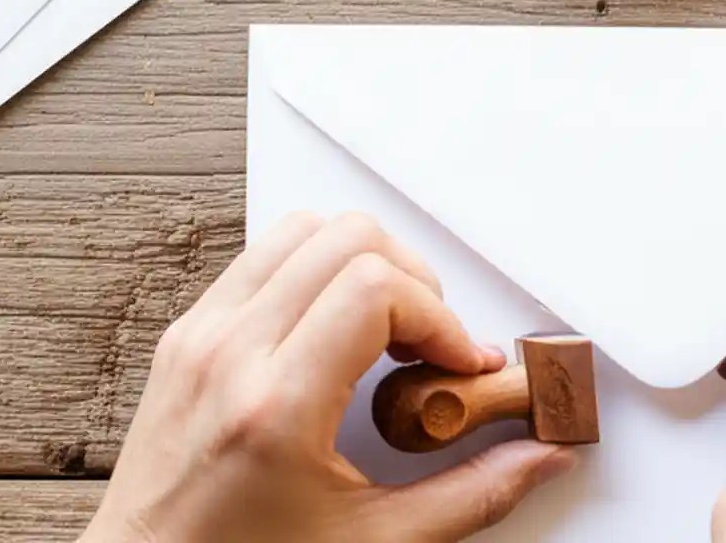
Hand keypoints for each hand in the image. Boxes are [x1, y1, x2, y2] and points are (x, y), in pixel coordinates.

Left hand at [80, 212, 576, 542]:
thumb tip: (538, 457)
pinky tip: (335, 333)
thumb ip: (472, 496)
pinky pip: (265, 257)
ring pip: (304, 230)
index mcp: (274, 406)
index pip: (375, 287)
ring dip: (364, 265)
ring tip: (387, 330)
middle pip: (348, 240)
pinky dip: (316, 274)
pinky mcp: (187, 333)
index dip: (441, 318)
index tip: (461, 363)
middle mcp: (228, 353)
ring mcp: (200, 335)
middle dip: (414, 283)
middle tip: (432, 345)